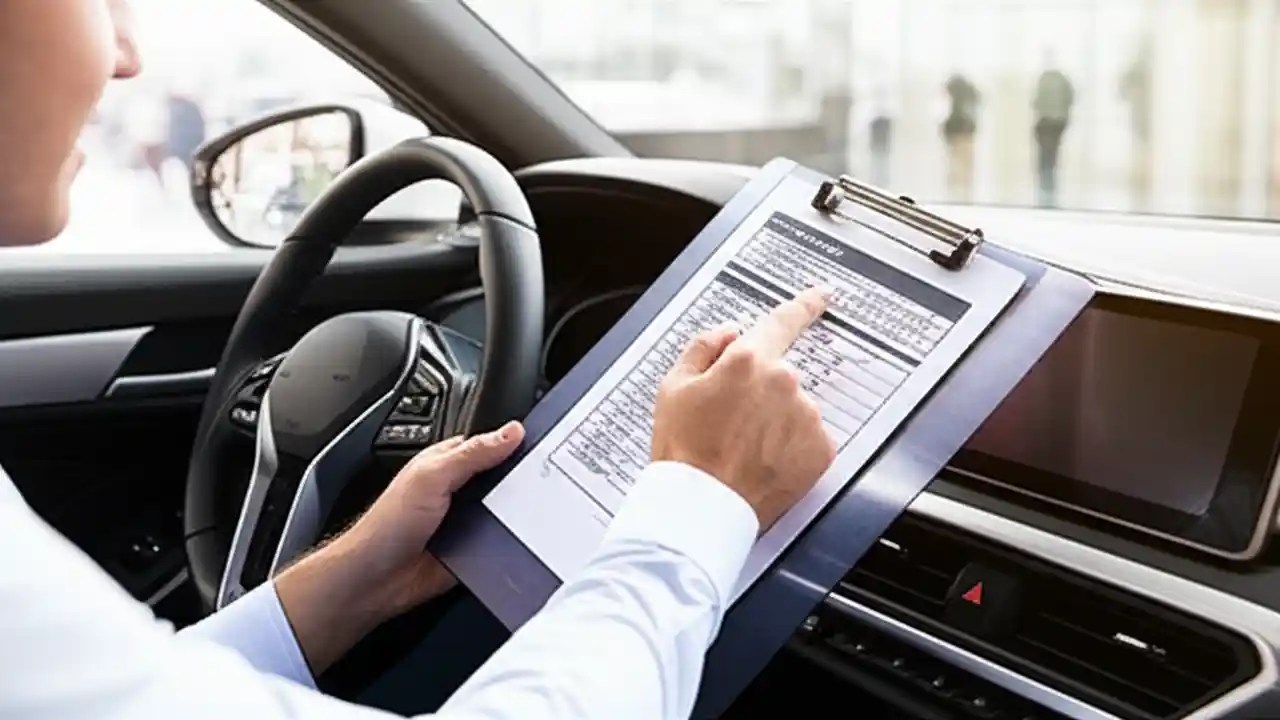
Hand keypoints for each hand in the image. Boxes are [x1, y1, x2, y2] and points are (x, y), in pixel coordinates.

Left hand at [274, 421, 523, 672]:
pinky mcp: (472, 548)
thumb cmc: (387, 526)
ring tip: (533, 510)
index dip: (514, 443)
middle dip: (520, 481)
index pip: (489, 444)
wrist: (375, 580)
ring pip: (505, 511)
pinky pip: (500, 541)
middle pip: (502, 479)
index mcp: (446, 463)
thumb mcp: (432, 477)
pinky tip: (516, 539)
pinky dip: (509, 541)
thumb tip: (510, 432)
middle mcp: (457, 489)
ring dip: (515, 513)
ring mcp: (465, 520)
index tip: (542, 446)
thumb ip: (473, 454)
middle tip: (542, 482)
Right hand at [651, 288, 835, 529]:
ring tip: (742, 448)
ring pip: (793, 407)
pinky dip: (789, 446)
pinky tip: (762, 461)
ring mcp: (806, 416)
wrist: (703, 505)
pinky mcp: (820, 449)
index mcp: (747, 360)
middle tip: (730, 422)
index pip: (783, 321)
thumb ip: (703, 347)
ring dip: (775, 420)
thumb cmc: (683, 450)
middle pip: (778, 375)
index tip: (822, 295)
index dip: (805, 304)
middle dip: (759, 392)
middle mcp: (784, 382)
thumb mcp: (673, 387)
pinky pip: (807, 437)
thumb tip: (728, 335)